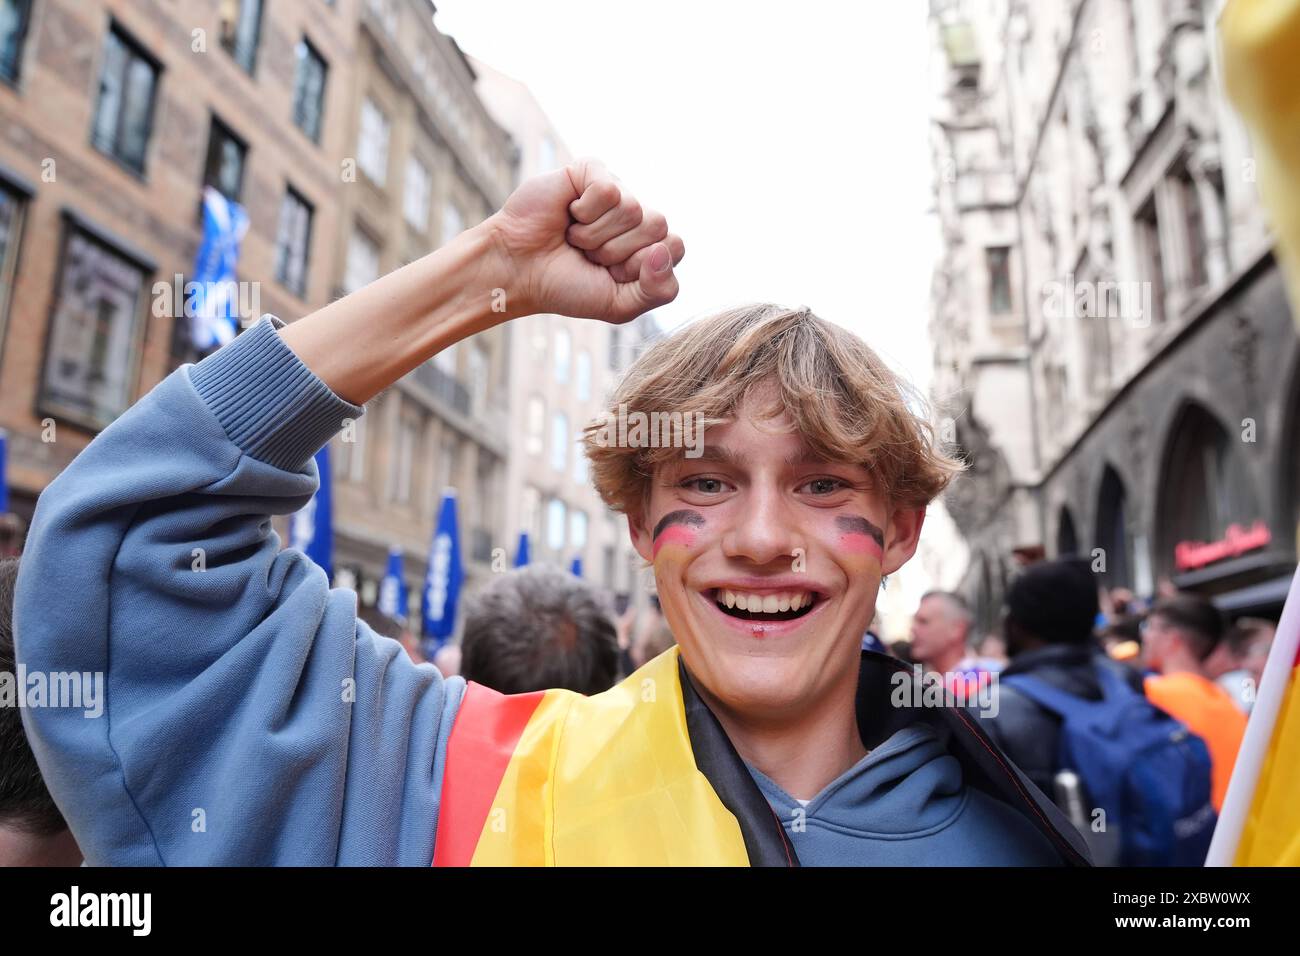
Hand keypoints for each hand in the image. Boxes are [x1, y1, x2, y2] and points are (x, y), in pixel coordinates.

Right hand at [487, 158, 684, 322]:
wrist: (518, 271)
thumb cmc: (566, 286)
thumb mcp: (620, 305)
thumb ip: (659, 290)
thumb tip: (665, 249)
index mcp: (648, 243)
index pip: (675, 247)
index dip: (641, 266)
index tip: (611, 274)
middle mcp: (637, 214)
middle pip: (658, 225)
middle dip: (619, 251)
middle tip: (590, 255)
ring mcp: (616, 190)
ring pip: (633, 209)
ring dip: (596, 235)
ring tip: (575, 237)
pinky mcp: (592, 171)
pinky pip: (609, 190)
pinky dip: (585, 213)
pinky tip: (569, 215)